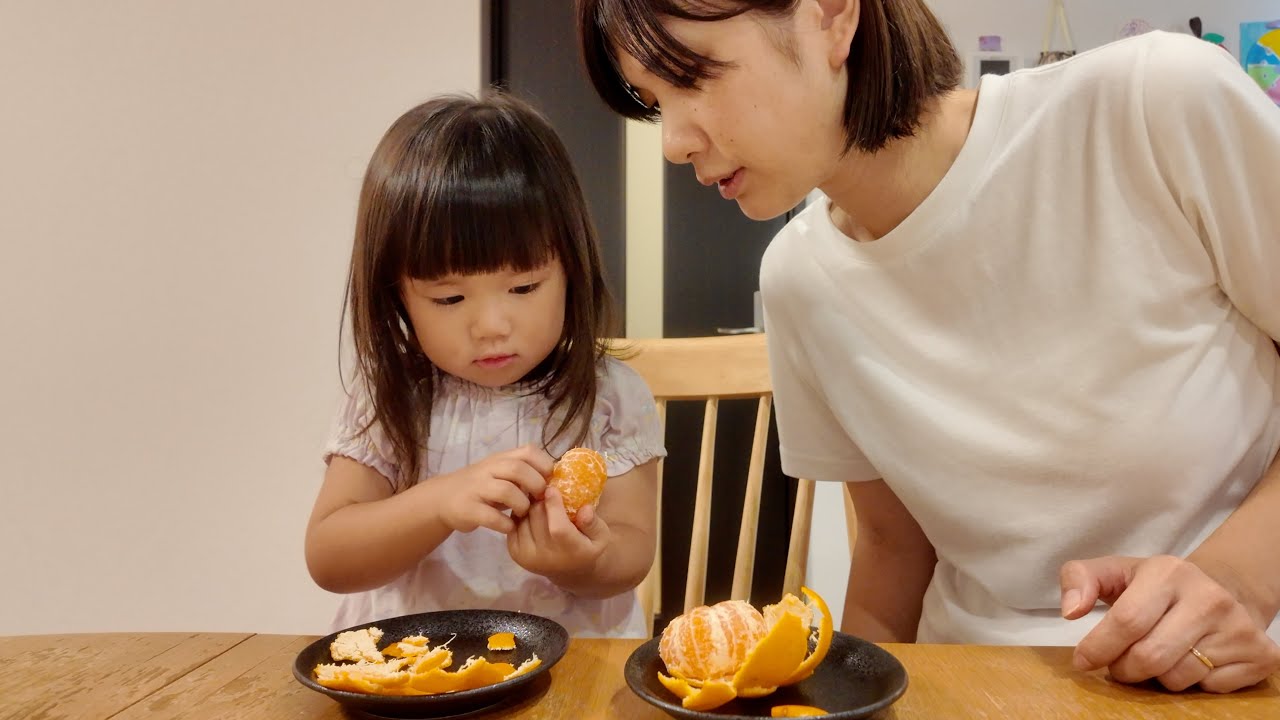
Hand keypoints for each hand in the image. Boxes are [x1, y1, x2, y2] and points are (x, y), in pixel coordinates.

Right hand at [430, 445, 550, 533]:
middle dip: (535, 485)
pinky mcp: (468, 510)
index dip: (543, 465)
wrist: (443, 498)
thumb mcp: (500, 473)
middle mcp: (488, 470)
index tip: (549, 480)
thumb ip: (522, 472)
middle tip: (539, 499)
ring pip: (506, 491)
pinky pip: (492, 516)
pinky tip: (509, 526)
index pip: (527, 451)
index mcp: (500, 459)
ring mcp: (476, 489)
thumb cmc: (481, 486)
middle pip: (518, 469)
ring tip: (523, 513)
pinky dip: (505, 524)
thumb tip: (554, 479)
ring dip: (522, 505)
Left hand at [506, 486, 609, 582]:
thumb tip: (585, 509)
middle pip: (537, 517)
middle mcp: (546, 557)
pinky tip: (530, 511)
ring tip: (539, 499)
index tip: (552, 488)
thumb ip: (594, 523)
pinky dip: (521, 514)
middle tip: (545, 488)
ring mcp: (528, 556)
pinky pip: (514, 523)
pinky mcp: (515, 552)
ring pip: (523, 517)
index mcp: (571, 552)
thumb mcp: (600, 537)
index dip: (553, 506)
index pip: (558, 528)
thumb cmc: (586, 548)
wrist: (569, 572)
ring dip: (530, 505)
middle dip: (540, 499)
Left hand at [1060, 555, 1279, 691]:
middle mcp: (1209, 598)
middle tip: (1118, 665)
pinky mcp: (1260, 654)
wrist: (1224, 589)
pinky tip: (1190, 660)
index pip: (1126, 622)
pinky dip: (1191, 684)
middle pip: (1150, 657)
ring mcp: (1239, 627)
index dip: (1098, 648)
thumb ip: (1079, 578)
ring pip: (1177, 679)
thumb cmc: (1157, 586)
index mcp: (1169, 572)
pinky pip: (1210, 690)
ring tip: (1156, 657)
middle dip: (1123, 669)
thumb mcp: (1116, 571)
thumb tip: (1070, 610)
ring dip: (1155, 678)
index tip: (1083, 660)